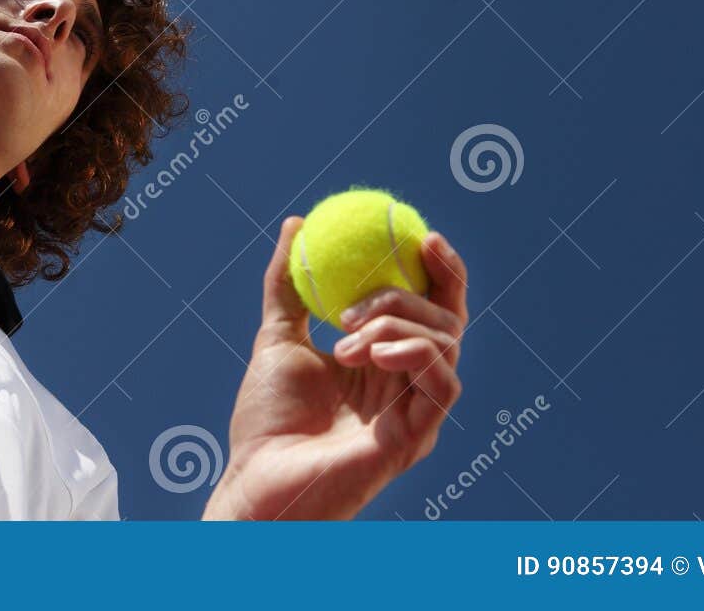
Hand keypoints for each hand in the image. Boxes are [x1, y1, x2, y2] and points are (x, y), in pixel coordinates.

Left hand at [203, 219, 467, 519]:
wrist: (255, 479)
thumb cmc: (266, 420)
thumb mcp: (276, 336)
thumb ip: (287, 283)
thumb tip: (297, 224)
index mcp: (383, 362)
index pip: (428, 309)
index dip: (438, 270)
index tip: (422, 234)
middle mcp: (407, 386)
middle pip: (447, 322)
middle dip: (421, 287)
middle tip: (390, 271)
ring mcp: (415, 413)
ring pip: (445, 346)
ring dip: (398, 322)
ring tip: (345, 333)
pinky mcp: (416, 438)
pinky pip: (443, 385)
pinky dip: (417, 354)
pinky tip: (375, 351)